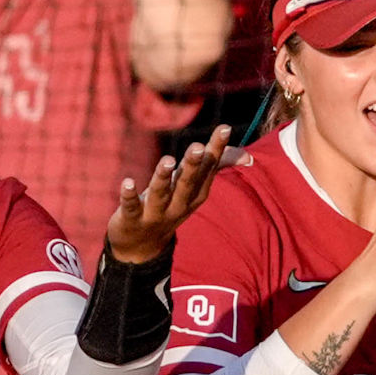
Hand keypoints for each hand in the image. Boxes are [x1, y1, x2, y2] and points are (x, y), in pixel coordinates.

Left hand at [103, 126, 231, 264]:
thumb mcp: (193, 188)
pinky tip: (127, 182)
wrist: (141, 246)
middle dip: (193, 166)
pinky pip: (131, 207)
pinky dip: (129, 196)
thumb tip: (248, 157)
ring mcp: (155, 214)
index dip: (216, 149)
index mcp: (195, 195)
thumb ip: (215, 166)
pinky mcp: (132, 219)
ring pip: (160, 194)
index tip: (225, 128)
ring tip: (168, 160)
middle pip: (187, 184)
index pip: (207, 169)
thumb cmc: (170, 205)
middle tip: (197, 147)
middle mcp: (178, 205)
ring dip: (164, 178)